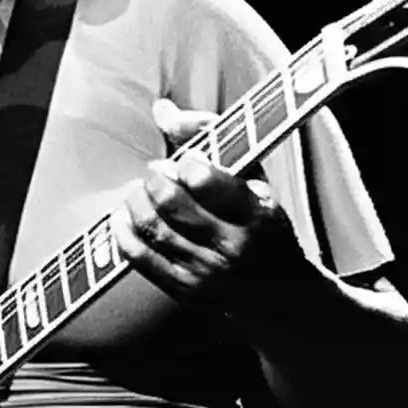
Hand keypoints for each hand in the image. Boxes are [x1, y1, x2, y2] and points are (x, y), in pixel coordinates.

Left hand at [112, 99, 303, 307]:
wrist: (283, 297)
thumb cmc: (265, 227)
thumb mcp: (255, 181)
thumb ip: (212, 140)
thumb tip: (161, 109)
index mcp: (256, 212)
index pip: (205, 180)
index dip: (186, 163)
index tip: (185, 160)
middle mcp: (231, 245)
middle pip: (170, 202)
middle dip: (155, 179)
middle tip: (156, 174)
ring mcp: (206, 272)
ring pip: (151, 228)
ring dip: (135, 201)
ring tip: (140, 192)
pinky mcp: (185, 291)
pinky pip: (140, 258)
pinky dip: (123, 232)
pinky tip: (124, 217)